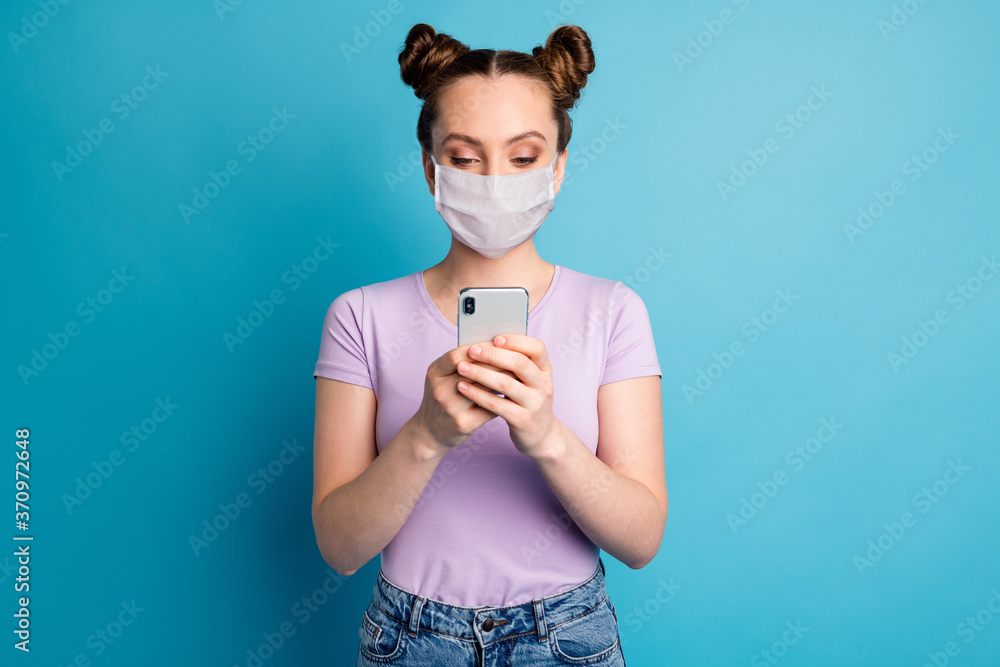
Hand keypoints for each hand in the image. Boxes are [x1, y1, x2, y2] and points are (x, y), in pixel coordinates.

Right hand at [411, 343, 507, 457]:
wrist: (429, 433)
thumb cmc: (443, 398)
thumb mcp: (442, 378)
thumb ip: (462, 363)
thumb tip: (494, 347)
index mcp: (435, 373)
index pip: (457, 355)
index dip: (479, 349)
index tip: (497, 344)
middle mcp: (440, 390)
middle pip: (474, 370)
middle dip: (497, 362)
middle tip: (515, 357)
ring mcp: (451, 408)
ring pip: (484, 389)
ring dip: (504, 380)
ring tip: (518, 374)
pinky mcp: (463, 424)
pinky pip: (490, 408)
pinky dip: (503, 399)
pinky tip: (512, 394)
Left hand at [454, 333, 557, 458]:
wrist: (541, 436)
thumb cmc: (528, 402)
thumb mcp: (530, 381)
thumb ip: (515, 364)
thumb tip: (486, 343)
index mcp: (545, 370)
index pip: (537, 348)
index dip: (516, 340)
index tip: (495, 337)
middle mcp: (543, 385)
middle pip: (519, 363)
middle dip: (493, 355)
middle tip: (472, 350)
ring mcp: (535, 403)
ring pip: (505, 384)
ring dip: (481, 373)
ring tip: (461, 368)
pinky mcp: (523, 420)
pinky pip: (497, 405)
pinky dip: (478, 395)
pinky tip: (463, 388)